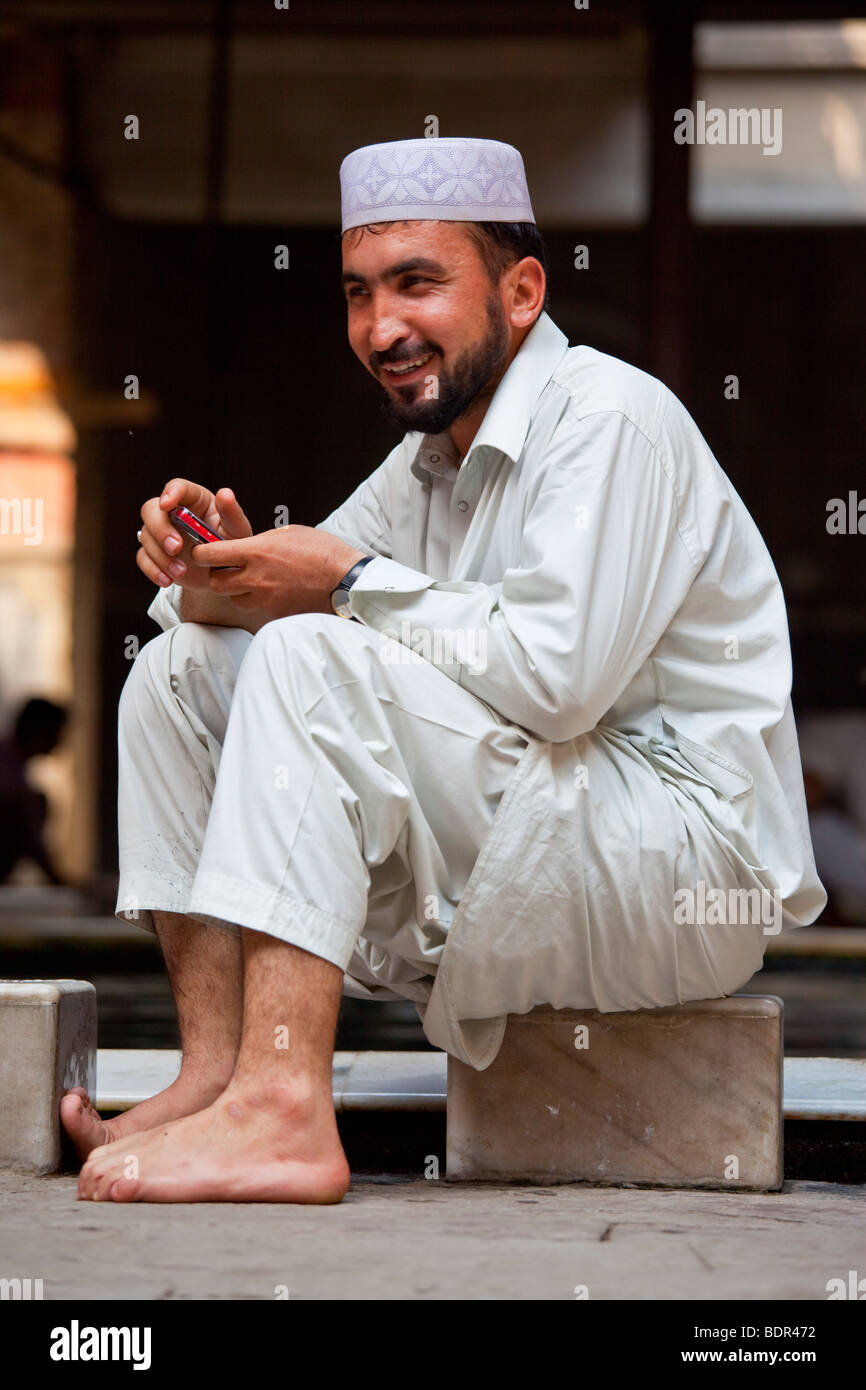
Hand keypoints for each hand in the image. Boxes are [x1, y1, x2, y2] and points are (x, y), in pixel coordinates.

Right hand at [137, 480, 252, 590]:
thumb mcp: (237, 531)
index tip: (166, 504)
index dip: (169, 492)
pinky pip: (143, 558)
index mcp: (195, 500)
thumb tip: (225, 494)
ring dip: (161, 556)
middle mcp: (173, 512)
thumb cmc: (232, 546)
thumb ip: (232, 514)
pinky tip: (167, 580)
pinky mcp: (155, 553)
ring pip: (146, 536)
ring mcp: (161, 532)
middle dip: (160, 529)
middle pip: (151, 509)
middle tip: (175, 548)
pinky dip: (153, 570)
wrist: (224, 574)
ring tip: (181, 571)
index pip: (177, 487)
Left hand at [189, 525, 365, 617]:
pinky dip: (258, 602)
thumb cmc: (323, 552)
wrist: (346, 581)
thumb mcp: (289, 533)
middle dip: (217, 575)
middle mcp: (255, 578)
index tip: (204, 552)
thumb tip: (250, 545)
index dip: (201, 553)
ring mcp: (265, 599)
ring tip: (253, 582)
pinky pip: (256, 609)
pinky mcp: (275, 614)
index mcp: (256, 551)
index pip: (209, 554)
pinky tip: (273, 592)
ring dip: (237, 591)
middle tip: (227, 569)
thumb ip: (263, 541)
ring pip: (234, 599)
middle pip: (216, 583)